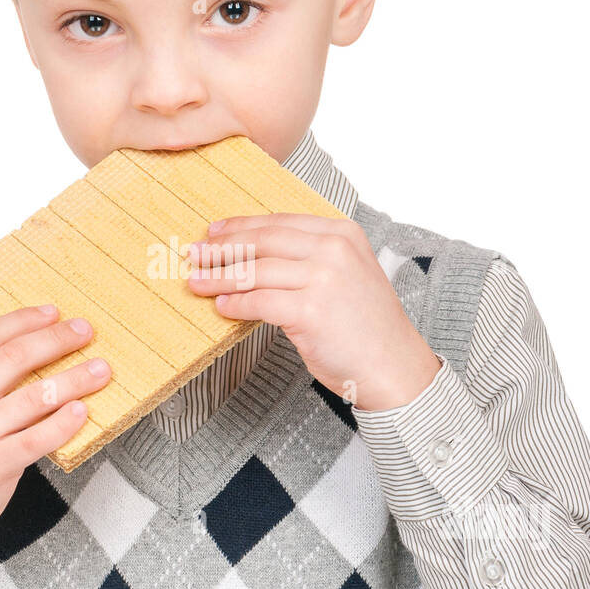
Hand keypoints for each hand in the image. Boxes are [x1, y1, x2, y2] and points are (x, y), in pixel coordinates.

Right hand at [0, 305, 111, 585]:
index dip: (23, 319)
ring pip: (36, 395)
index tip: (53, 312)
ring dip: (75, 378)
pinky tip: (83, 410)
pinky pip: (39, 436)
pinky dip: (66, 421)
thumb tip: (27, 346)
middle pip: (15, 356)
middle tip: (85, 331)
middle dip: (57, 339)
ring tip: (100, 369)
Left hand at [186, 213, 440, 410]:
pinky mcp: (311, 310)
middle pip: (263, 241)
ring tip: (197, 283)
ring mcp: (324, 278)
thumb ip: (310, 259)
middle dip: (222, 248)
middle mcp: (334, 249)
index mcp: (343, 234)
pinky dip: (236, 305)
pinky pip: (259, 302)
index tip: (215, 232)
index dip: (241, 226)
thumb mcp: (348, 275)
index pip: (279, 222)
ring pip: (255, 271)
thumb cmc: (367, 327)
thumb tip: (254, 256)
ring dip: (220, 278)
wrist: (395, 366)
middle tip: (195, 254)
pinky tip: (222, 308)